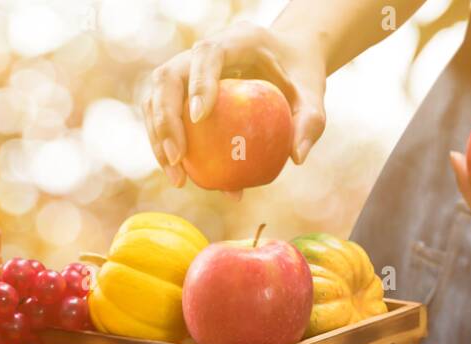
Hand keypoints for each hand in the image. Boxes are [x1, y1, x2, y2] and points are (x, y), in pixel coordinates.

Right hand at [144, 22, 327, 193]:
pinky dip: (167, 145)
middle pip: (168, 76)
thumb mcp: (314, 96)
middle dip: (166, 120)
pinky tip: (183, 175)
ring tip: (177, 177)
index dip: (199, 83)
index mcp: (239, 40)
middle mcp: (206, 50)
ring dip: (158, 138)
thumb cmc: (300, 76)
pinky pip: (164, 115)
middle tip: (178, 160)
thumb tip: (297, 157)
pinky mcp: (183, 90)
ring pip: (156, 97)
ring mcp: (189, 69)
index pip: (209, 53)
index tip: (199, 118)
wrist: (288, 60)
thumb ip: (311, 121)